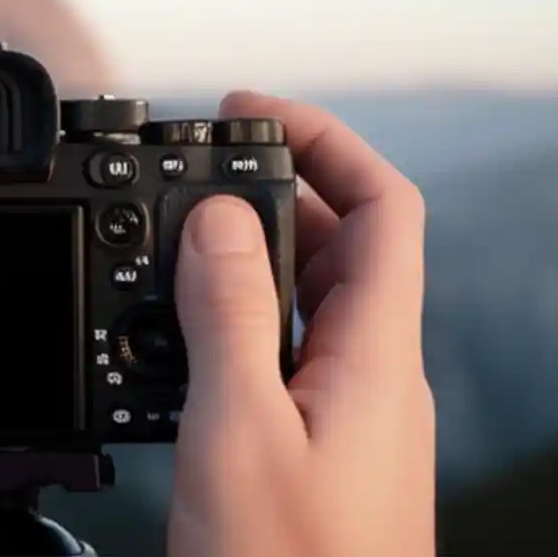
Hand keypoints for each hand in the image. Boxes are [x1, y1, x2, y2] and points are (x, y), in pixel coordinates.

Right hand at [168, 92, 434, 555]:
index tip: (253, 111)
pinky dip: (238, 320)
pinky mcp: (317, 445)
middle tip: (195, 171)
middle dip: (272, 191)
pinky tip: (184, 332)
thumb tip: (215, 218)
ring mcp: (348, 411)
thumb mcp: (237, 426)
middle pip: (341, 244)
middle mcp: (374, 374)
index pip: (381, 207)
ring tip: (176, 241)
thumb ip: (229, 313)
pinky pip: (286, 351)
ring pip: (309, 299)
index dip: (325, 141)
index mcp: (374, 355)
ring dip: (248, 257)